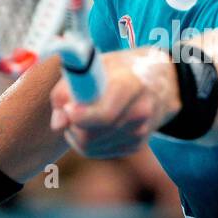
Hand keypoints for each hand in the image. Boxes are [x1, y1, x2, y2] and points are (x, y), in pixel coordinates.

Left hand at [50, 47, 180, 158]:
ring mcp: (140, 132)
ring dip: (77, 135)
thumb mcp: (94, 65)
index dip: (81, 117)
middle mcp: (139, 111)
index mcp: (130, 85)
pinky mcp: (137, 145)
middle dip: (72, 127)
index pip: (105, 114)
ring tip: (80, 115)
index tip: (68, 109)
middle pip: (92, 136)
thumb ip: (67, 90)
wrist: (160, 80)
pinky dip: (89, 142)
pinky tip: (93, 124)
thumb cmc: (120, 69)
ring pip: (92, 148)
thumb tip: (58, 123)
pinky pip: (100, 152)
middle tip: (68, 112)